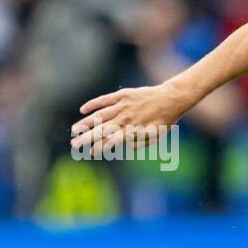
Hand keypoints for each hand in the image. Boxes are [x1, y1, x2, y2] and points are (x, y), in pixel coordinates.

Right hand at [70, 83, 192, 154]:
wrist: (172, 99)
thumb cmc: (165, 121)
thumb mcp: (157, 137)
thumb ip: (141, 143)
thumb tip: (126, 146)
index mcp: (133, 130)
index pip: (112, 141)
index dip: (100, 147)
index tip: (90, 153)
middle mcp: (125, 118)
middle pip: (102, 129)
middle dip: (87, 138)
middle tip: (74, 145)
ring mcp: (123, 105)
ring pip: (100, 115)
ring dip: (86, 123)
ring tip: (74, 130)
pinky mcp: (123, 95)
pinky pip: (105, 99)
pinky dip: (93, 104)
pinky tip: (82, 109)